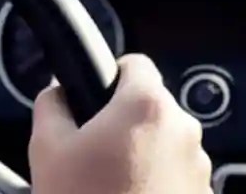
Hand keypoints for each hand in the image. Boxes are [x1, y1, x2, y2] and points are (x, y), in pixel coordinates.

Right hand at [29, 54, 212, 193]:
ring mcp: (198, 165)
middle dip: (123, 123)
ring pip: (163, 142)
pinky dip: (156, 182)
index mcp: (146, 105)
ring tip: (110, 185)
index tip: (94, 99)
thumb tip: (58, 92)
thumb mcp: (47, 150)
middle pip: (149, 106)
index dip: (109, 76)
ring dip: (141, 154)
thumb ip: (51, 105)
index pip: (133, 63)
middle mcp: (182, 129)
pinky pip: (175, 174)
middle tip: (92, 153)